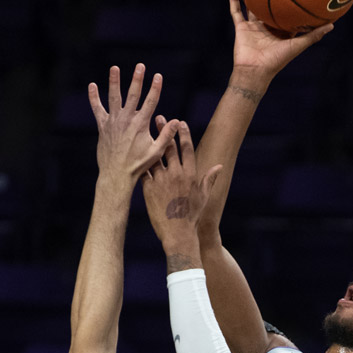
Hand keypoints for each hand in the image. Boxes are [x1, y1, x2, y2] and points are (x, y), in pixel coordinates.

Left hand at [88, 63, 172, 183]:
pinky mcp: (103, 127)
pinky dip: (94, 98)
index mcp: (141, 124)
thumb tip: (176, 121)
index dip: (155, 87)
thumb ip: (166, 135)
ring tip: (114, 68)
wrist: (117, 174)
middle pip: (133, 94)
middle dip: (137, 79)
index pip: (151, 101)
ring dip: (114, 82)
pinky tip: (92, 86)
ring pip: (114, 97)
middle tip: (140, 66)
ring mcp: (113, 122)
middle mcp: (127, 119)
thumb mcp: (156, 151)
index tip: (158, 75)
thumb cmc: (138, 165)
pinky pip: (97, 109)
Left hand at [142, 121, 222, 256]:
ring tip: (144, 131)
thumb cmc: (192, 216)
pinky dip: (139, 160)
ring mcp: (161, 180)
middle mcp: (176, 174)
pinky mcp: (149, 188)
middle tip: (160, 118)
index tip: (180, 122)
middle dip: (165, 131)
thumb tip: (219, 166)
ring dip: (149, 142)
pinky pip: (143, 170)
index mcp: (190, 174)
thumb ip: (209, 179)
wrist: (178, 233)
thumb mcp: (203, 196)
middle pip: (169, 147)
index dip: (183, 134)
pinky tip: (133, 151)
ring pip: (154, 156)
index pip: (187, 149)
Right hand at [227, 0, 333, 80]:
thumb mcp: (297, 46)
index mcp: (281, 32)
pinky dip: (233, 0)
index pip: (288, 16)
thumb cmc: (277, 60)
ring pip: (252, 7)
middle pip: (270, 9)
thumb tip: (332, 25)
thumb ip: (313, 35)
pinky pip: (236, 11)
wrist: (255, 71)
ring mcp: (254, 27)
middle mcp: (268, 28)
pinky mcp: (241, 28)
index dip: (293, 5)